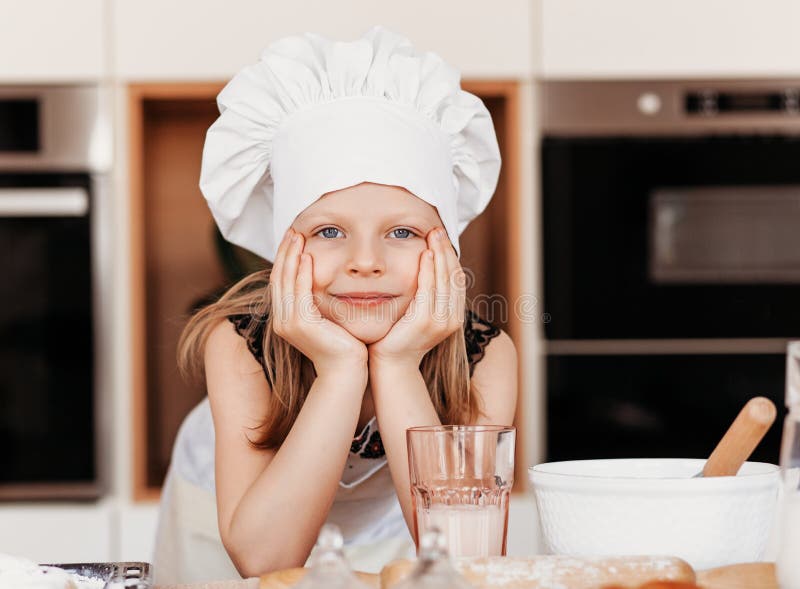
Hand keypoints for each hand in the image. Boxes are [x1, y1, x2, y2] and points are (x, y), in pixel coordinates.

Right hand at [270, 228, 368, 376]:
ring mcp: (289, 323)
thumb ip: (319, 302)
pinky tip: (308, 257)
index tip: (293, 238)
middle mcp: (282, 320)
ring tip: (298, 236)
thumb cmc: (343, 346)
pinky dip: (302, 273)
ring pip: (286, 281)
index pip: (281, 281)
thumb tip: (325, 281)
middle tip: (293, 230)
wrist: (347, 371)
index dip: (285, 258)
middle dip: (285, 252)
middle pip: (278, 277)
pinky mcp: (301, 324)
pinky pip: (299, 292)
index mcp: (285, 318)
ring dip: (291, 256)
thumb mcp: (327, 319)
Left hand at [368, 228, 466, 367]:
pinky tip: (425, 254)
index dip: (451, 256)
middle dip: (446, 250)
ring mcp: (441, 320)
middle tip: (438, 229)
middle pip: (454, 275)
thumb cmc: (399, 337)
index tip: (442, 238)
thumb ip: (425, 295)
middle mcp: (452, 318)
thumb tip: (425, 269)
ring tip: (433, 235)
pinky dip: (429, 269)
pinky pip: (429, 288)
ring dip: (439, 254)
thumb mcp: (418, 313)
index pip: (457, 279)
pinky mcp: (425, 320)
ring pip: (444, 279)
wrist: (391, 364)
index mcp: (454, 315)